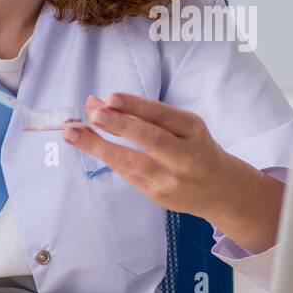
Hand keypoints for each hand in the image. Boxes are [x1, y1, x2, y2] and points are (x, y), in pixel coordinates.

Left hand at [62, 93, 283, 253]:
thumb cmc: (196, 148)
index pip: (162, 115)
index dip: (135, 106)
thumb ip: (144, 114)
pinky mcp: (157, 195)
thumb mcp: (183, 125)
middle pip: (149, 138)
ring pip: (130, 162)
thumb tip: (98, 102)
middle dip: (119, 125)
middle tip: (93, 114)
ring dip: (98, 146)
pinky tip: (89, 145)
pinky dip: (107, 158)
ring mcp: (170, 178)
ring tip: (73, 134)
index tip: (110, 97)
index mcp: (193, 129)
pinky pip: (127, 174)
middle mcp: (184, 155)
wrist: (219, 189)